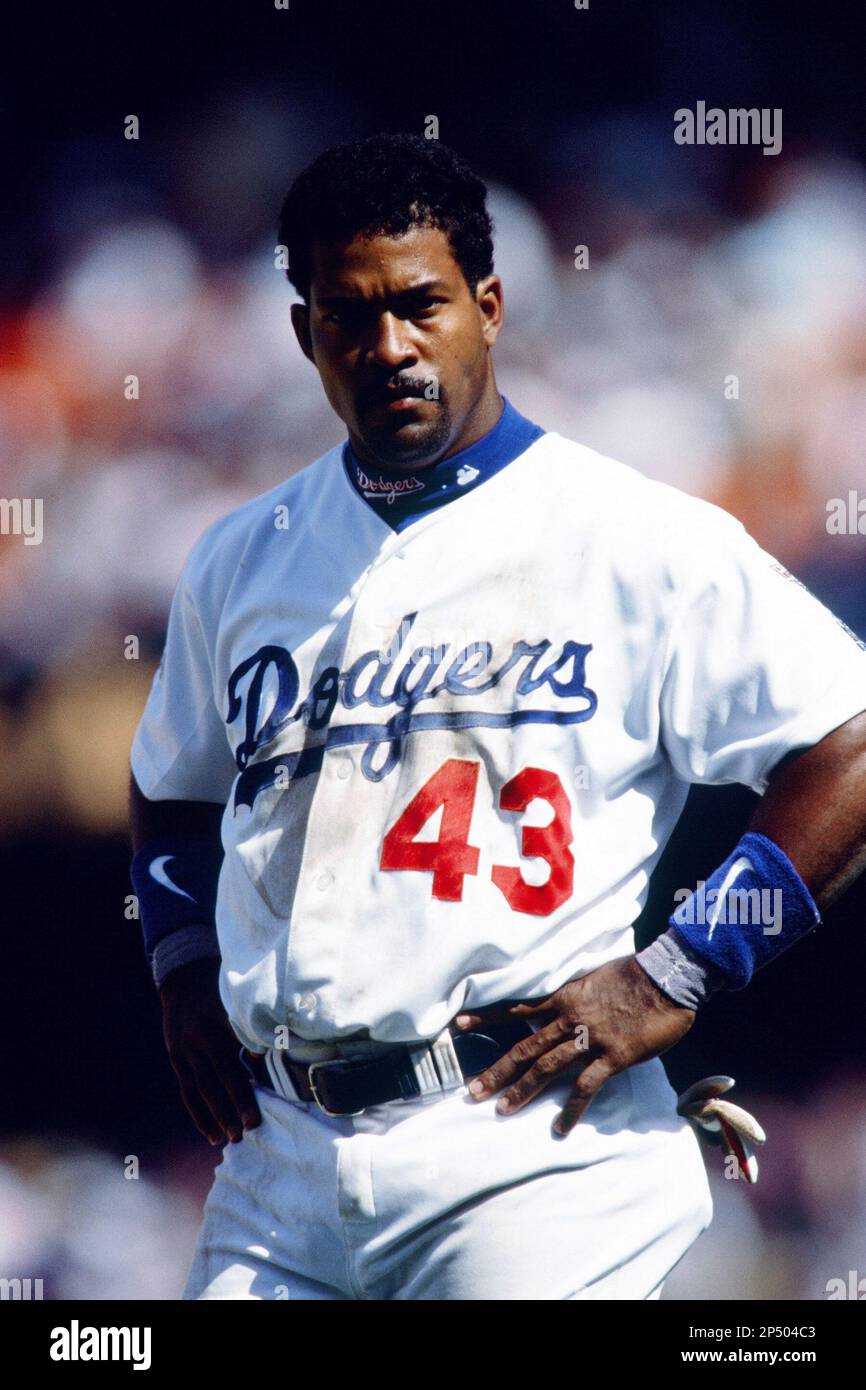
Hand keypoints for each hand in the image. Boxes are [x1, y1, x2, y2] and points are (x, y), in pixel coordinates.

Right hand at [159, 957, 261, 1145]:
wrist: (184, 978)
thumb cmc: (221, 989)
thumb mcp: (235, 1001)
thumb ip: (248, 1027)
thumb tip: (267, 1055)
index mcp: (215, 1025)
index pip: (232, 1065)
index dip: (244, 1090)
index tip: (259, 1108)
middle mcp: (197, 1040)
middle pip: (216, 1081)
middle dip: (232, 1107)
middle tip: (249, 1129)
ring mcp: (183, 1051)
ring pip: (200, 1091)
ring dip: (215, 1117)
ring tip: (229, 1139)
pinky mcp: (176, 1059)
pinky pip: (188, 1091)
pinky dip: (198, 1114)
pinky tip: (210, 1132)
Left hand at [453, 955, 694, 1136]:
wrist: (667, 976)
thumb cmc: (637, 972)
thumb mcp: (598, 976)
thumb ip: (579, 993)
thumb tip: (569, 1001)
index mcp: (564, 996)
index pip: (517, 1007)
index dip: (487, 1016)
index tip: (459, 1024)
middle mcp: (568, 1018)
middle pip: (524, 1048)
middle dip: (497, 1071)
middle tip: (473, 1091)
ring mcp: (588, 1039)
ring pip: (546, 1068)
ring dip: (523, 1091)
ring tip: (502, 1110)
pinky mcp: (612, 1056)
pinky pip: (585, 1087)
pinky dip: (570, 1109)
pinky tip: (559, 1128)